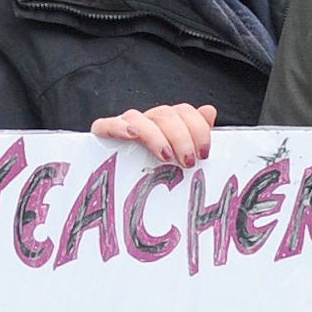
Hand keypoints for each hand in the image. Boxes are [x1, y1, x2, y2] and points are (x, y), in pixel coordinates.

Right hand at [90, 105, 218, 171]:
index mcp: (167, 124)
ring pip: (139, 118)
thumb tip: (209, 111)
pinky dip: (120, 127)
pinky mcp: (102, 136)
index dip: (197, 128)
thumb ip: (195, 136)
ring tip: (166, 157)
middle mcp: (146, 121)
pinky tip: (132, 136)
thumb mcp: (181, 160)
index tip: (204, 154)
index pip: (184, 111)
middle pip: (165, 114)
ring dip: (156, 135)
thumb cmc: (156, 178)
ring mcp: (123, 127)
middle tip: (188, 162)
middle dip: (182, 137)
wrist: (120, 200)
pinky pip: (106, 124)